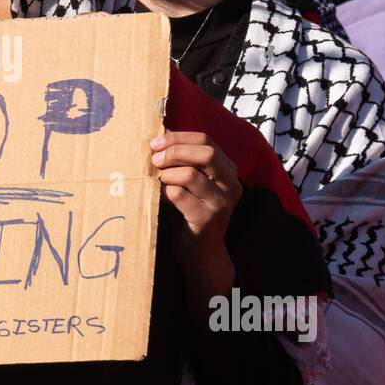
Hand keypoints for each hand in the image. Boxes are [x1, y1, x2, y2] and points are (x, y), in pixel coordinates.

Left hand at [151, 131, 240, 255]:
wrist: (201, 252)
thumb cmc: (190, 210)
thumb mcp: (191, 181)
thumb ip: (182, 159)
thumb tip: (160, 132)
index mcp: (228, 169)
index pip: (205, 140)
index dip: (178, 137)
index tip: (155, 143)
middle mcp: (230, 183)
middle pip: (206, 153)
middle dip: (174, 151)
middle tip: (154, 160)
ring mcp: (221, 202)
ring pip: (190, 174)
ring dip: (166, 174)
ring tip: (157, 181)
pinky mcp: (207, 219)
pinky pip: (179, 195)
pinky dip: (163, 192)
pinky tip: (158, 197)